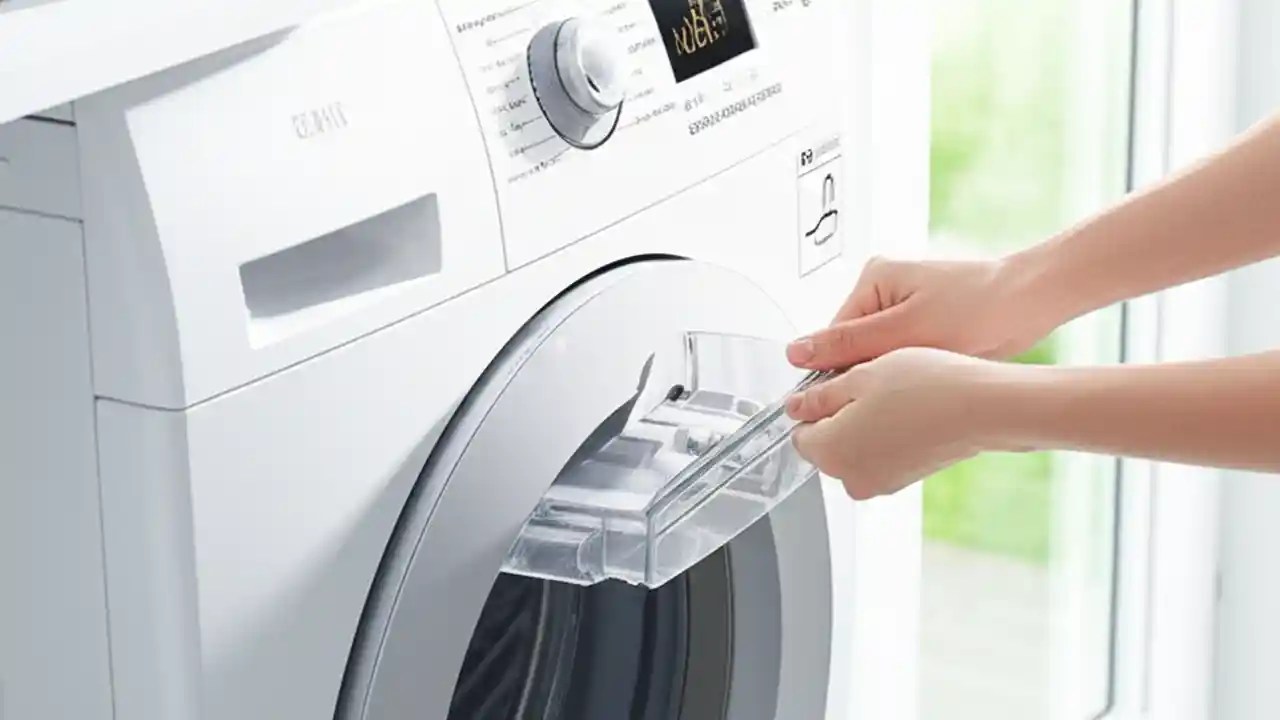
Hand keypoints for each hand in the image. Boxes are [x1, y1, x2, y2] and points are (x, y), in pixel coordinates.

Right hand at [785, 256, 1056, 370]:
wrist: (1030, 304)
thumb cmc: (978, 308)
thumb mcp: (905, 330)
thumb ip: (848, 344)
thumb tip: (796, 353)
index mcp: (872, 280)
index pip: (834, 336)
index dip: (842, 369)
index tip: (855, 394)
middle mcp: (883, 291)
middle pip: (854, 348)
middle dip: (873, 370)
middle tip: (899, 385)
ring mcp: (903, 309)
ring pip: (877, 357)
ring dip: (893, 373)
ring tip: (918, 379)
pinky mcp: (921, 326)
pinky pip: (899, 357)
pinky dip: (910, 371)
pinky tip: (927, 378)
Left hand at [787, 347, 1011, 499]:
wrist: (982, 409)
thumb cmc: (926, 388)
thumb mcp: (860, 376)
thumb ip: (819, 395)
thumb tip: (796, 407)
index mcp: (829, 452)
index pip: (799, 432)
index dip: (815, 404)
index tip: (836, 385)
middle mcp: (849, 478)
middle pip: (826, 444)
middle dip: (840, 416)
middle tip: (871, 385)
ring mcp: (879, 483)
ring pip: (854, 448)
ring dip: (864, 424)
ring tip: (895, 396)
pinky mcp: (903, 481)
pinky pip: (879, 455)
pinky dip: (886, 434)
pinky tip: (909, 411)